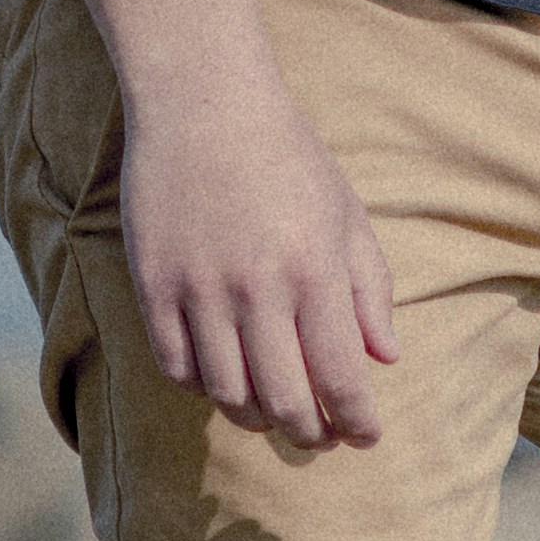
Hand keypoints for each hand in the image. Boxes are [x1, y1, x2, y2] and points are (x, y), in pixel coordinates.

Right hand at [118, 77, 399, 446]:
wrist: (204, 102)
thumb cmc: (287, 156)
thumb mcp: (345, 214)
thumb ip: (370, 288)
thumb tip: (385, 358)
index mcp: (315, 271)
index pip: (342, 377)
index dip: (356, 421)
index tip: (365, 437)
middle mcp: (258, 288)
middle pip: (284, 400)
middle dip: (309, 434)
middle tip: (319, 438)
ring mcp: (200, 289)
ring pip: (227, 392)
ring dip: (254, 417)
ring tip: (271, 414)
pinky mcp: (154, 284)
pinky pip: (176, 365)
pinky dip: (201, 386)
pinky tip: (221, 380)